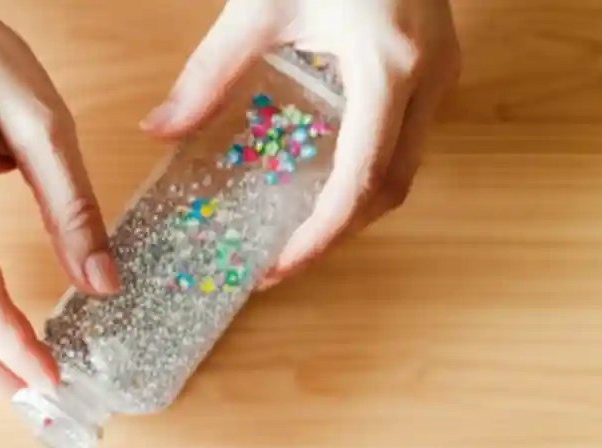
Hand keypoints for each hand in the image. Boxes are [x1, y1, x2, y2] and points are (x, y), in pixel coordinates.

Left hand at [142, 0, 461, 283]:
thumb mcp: (262, 6)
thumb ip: (209, 74)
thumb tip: (159, 130)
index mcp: (389, 69)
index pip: (361, 183)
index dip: (322, 237)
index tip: (280, 267)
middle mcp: (428, 80)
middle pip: (391, 189)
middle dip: (337, 234)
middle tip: (282, 260)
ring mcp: (442, 74)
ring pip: (405, 168)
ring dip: (354, 206)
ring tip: (296, 227)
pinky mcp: (437, 65)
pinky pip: (407, 138)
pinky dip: (367, 169)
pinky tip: (322, 174)